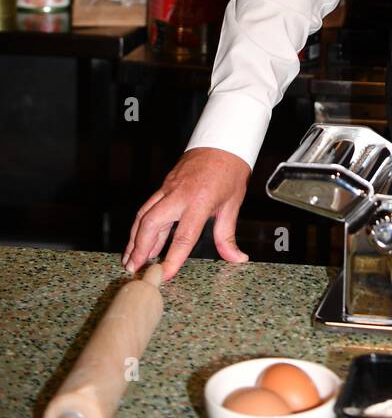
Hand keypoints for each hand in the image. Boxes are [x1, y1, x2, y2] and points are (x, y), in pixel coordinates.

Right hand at [122, 147, 251, 282]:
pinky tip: (138, 239)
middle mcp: (179, 194)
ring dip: (134, 238)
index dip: (173, 258)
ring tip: (129, 259)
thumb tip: (237, 258)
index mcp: (200, 201)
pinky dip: (140, 225)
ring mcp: (169, 188)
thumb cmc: (230, 171)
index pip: (184, 236)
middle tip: (134, 268)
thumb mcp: (232, 204)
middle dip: (140, 248)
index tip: (165, 275)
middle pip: (152, 223)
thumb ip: (227, 235)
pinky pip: (147, 207)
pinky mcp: (164, 185)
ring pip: (144, 214)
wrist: (222, 142)